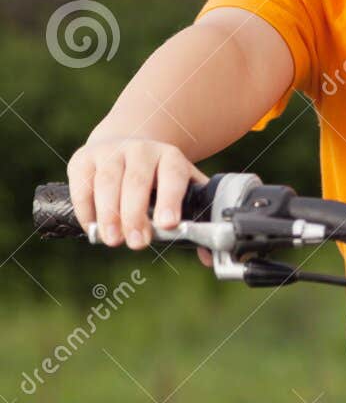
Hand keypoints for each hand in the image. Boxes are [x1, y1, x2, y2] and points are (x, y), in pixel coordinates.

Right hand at [67, 136, 209, 251]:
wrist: (124, 144)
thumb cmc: (157, 177)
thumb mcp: (181, 187)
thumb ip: (195, 218)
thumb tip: (207, 258)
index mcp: (170, 157)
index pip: (172, 175)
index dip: (170, 199)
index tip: (168, 224)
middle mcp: (140, 149)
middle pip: (137, 180)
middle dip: (136, 214)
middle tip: (137, 243)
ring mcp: (110, 152)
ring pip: (107, 181)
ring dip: (109, 214)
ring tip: (113, 240)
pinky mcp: (84, 158)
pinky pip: (82, 185)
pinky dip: (86, 209)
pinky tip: (93, 228)